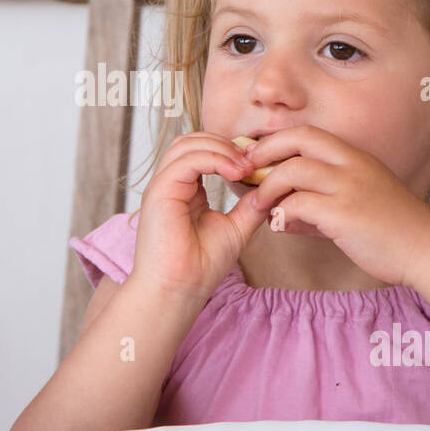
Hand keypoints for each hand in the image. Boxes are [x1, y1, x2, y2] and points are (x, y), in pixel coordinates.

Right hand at [130, 131, 273, 310]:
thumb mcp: (235, 230)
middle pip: (192, 140)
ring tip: (245, 166)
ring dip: (221, 148)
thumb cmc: (200, 267)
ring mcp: (162, 186)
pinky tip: (235, 173)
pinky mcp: (160, 191)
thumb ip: (249, 207)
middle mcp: (170, 184)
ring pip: (188, 144)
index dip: (230, 150)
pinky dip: (214, 159)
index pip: (201, 151)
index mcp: (185, 190)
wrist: (180, 290)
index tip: (257, 163)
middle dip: (225, 143)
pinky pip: (187, 160)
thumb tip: (270, 187)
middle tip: (253, 160)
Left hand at [241, 125, 429, 289]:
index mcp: (356, 158)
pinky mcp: (345, 214)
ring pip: (294, 170)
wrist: (426, 250)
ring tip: (258, 204)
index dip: (277, 141)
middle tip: (247, 169)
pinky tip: (278, 226)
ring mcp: (350, 187)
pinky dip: (282, 213)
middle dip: (265, 150)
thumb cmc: (393, 231)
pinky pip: (299, 204)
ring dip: (268, 186)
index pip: (308, 133)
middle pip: (299, 138)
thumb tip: (283, 216)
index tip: (257, 156)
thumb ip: (319, 206)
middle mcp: (352, 165)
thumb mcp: (358, 205)